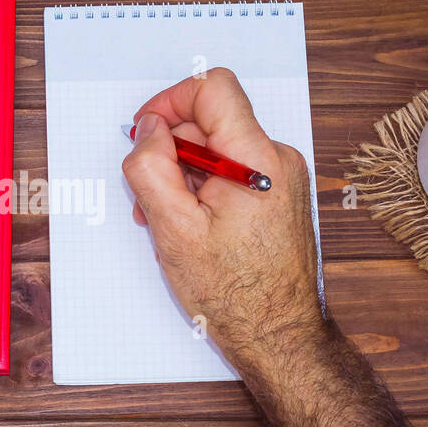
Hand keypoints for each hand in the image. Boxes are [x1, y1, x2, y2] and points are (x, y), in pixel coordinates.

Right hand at [121, 68, 322, 359]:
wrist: (279, 337)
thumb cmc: (232, 294)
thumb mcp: (173, 229)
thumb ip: (152, 168)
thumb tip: (149, 129)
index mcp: (257, 160)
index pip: (213, 89)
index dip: (170, 101)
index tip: (144, 132)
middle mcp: (278, 159)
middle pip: (210, 122)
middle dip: (169, 150)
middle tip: (146, 196)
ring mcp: (283, 178)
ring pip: (217, 149)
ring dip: (183, 175)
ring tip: (166, 220)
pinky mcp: (280, 195)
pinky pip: (232, 172)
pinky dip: (203, 189)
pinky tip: (190, 225)